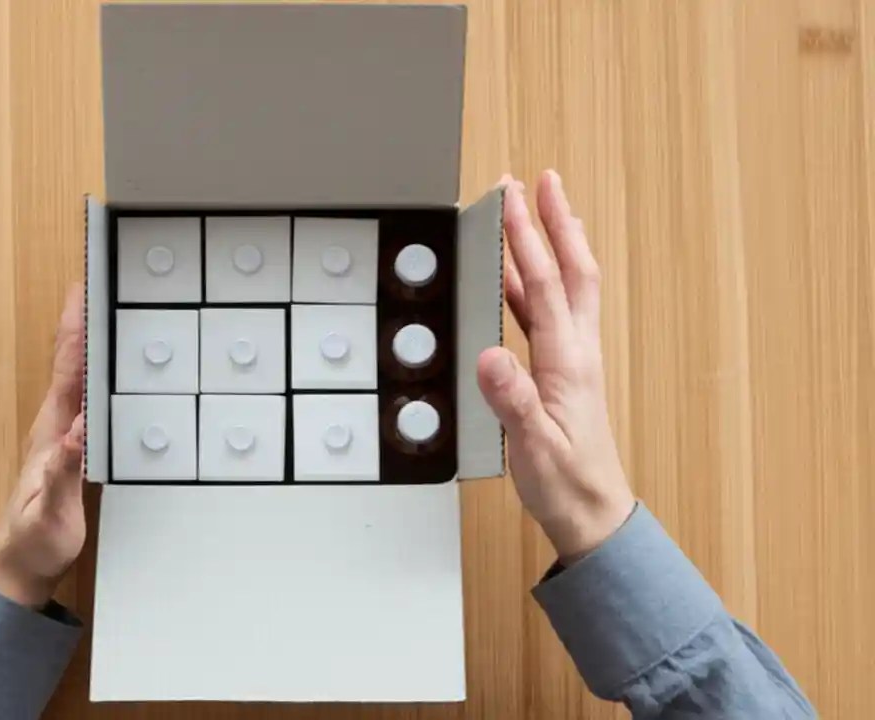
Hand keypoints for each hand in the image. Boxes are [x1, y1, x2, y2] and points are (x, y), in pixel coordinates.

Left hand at [0, 284, 86, 607]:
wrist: (16, 565)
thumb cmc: (32, 542)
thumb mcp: (50, 514)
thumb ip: (61, 474)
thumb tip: (77, 433)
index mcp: (51, 432)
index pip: (66, 370)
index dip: (74, 328)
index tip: (82, 291)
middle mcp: (54, 424)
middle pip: (71, 359)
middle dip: (82, 317)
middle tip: (98, 278)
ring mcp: (60, 431)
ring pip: (77, 373)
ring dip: (88, 337)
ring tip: (102, 302)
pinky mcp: (69, 444)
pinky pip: (84, 395)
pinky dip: (94, 368)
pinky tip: (106, 360)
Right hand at [477, 171, 634, 560]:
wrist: (593, 514)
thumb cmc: (566, 483)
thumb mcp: (535, 446)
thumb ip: (513, 400)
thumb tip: (490, 355)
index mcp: (567, 362)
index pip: (546, 285)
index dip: (530, 238)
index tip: (516, 197)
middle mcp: (575, 353)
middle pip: (569, 272)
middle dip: (553, 223)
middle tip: (540, 182)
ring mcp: (572, 361)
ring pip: (563, 288)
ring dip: (549, 247)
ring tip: (534, 215)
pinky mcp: (562, 374)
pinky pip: (548, 315)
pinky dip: (533, 286)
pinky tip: (515, 282)